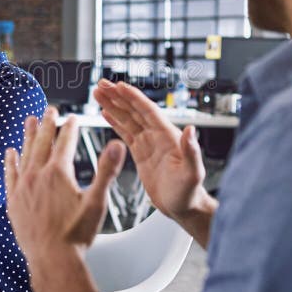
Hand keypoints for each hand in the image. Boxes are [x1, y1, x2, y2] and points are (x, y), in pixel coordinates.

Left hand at [5, 107, 125, 263]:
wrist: (53, 260)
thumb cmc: (77, 234)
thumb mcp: (97, 202)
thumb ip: (107, 170)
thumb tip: (118, 144)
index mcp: (59, 173)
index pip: (65, 142)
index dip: (70, 128)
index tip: (72, 117)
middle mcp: (38, 175)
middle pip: (43, 142)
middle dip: (47, 124)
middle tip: (49, 109)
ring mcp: (23, 188)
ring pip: (25, 154)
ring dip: (28, 136)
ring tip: (29, 120)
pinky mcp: (13, 201)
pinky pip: (10, 174)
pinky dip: (11, 161)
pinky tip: (10, 152)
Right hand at [93, 80, 216, 245]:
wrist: (184, 207)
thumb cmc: (190, 193)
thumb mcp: (193, 173)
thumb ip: (192, 151)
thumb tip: (191, 130)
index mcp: (168, 136)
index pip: (147, 111)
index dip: (133, 98)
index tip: (119, 86)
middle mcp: (157, 136)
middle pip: (134, 110)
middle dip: (117, 97)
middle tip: (101, 84)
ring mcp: (148, 143)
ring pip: (127, 119)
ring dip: (113, 105)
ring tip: (99, 93)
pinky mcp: (141, 153)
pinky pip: (125, 133)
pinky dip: (115, 122)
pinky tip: (106, 113)